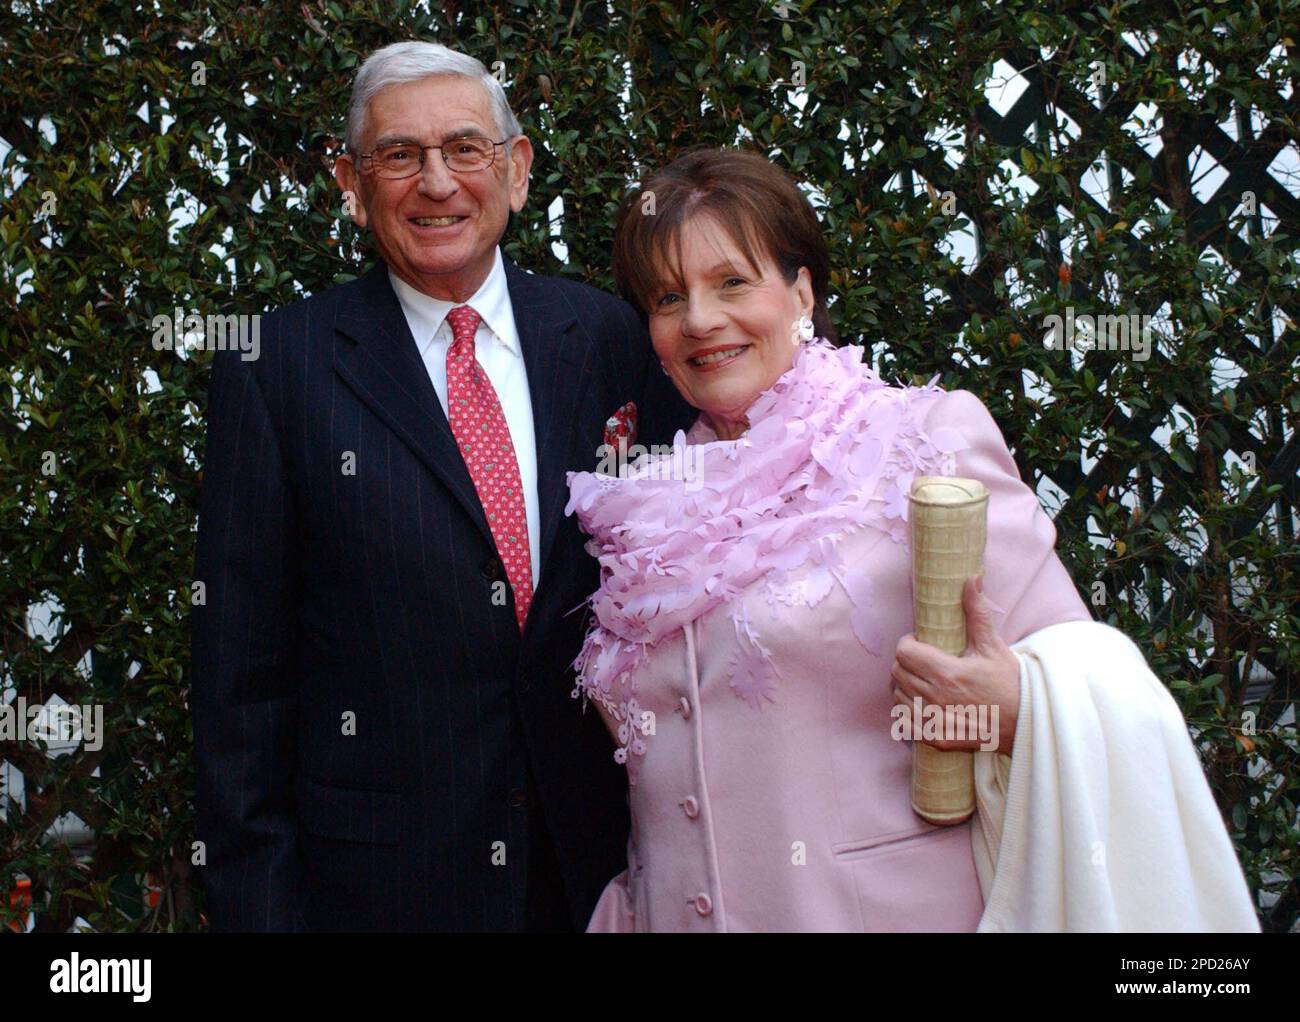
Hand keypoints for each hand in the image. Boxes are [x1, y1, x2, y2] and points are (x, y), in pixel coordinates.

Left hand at [890, 576, 1020, 755]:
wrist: (1025, 722)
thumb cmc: (1009, 682)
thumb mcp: (993, 646)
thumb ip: (976, 613)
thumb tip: (971, 579)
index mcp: (948, 673)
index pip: (904, 652)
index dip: (909, 643)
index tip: (921, 643)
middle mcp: (937, 698)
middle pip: (897, 672)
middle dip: (907, 661)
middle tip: (923, 660)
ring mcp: (935, 721)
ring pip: (898, 695)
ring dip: (906, 685)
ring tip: (925, 680)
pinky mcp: (935, 739)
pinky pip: (904, 720)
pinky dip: (909, 710)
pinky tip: (925, 703)